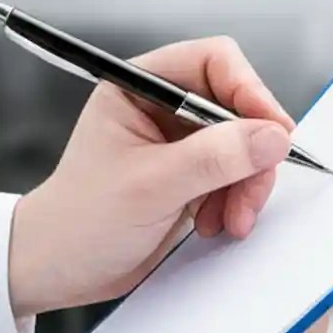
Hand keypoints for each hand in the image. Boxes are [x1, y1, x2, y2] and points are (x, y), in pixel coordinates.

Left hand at [7, 37, 296, 316]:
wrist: (60, 270)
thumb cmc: (81, 221)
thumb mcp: (151, 187)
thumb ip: (213, 158)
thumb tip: (272, 137)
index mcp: (138, 87)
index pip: (214, 62)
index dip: (248, 90)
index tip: (272, 130)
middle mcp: (161, 107)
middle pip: (237, 104)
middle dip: (251, 150)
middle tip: (252, 188)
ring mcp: (180, 143)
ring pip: (245, 143)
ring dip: (247, 183)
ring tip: (230, 219)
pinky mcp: (192, 175)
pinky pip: (238, 175)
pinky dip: (239, 200)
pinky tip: (218, 224)